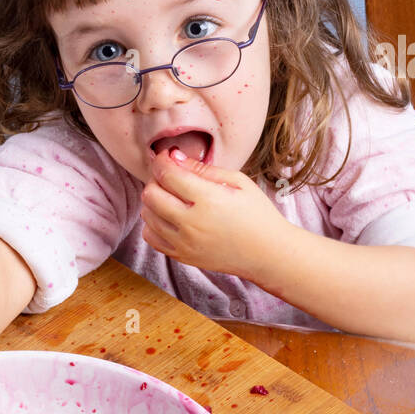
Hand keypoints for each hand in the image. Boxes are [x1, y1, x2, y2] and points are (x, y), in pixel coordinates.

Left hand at [139, 148, 285, 283]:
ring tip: (171, 196)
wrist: (267, 253)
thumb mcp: (238, 181)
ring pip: (147, 215)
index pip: (168, 174)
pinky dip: (153, 224)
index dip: (162, 160)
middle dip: (156, 179)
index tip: (167, 157)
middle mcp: (192, 223)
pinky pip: (151, 238)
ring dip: (153, 201)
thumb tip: (175, 158)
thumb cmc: (256, 214)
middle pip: (151, 194)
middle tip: (170, 177)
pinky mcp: (183, 257)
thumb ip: (204, 169)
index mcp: (208, 199)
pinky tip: (169, 217)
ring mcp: (185, 243)